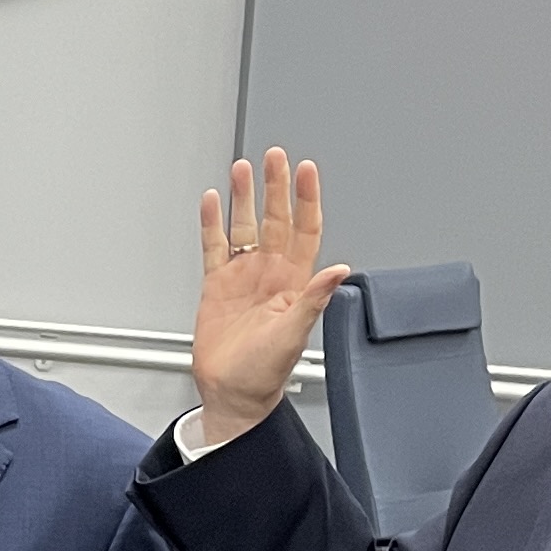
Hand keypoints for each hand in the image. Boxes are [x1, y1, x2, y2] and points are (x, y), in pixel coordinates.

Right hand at [190, 148, 350, 449]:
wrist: (232, 393)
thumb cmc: (265, 373)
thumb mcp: (294, 334)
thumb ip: (314, 299)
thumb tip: (338, 270)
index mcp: (294, 281)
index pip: (305, 229)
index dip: (306, 199)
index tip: (306, 170)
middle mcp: (270, 273)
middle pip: (275, 219)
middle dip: (275, 187)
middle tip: (275, 157)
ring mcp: (243, 276)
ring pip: (244, 226)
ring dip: (244, 198)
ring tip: (243, 169)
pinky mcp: (217, 285)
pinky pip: (215, 247)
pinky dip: (213, 224)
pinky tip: (214, 203)